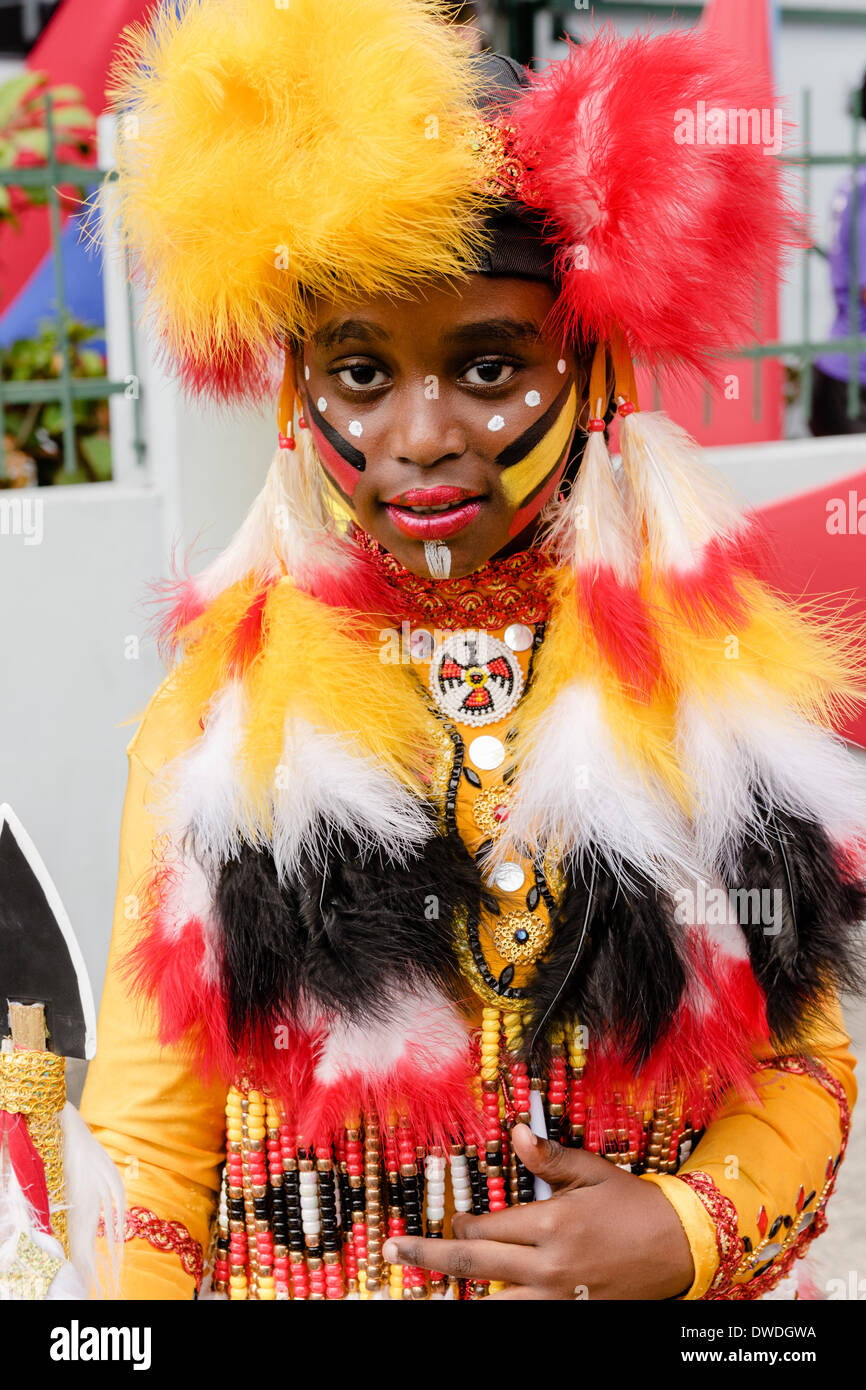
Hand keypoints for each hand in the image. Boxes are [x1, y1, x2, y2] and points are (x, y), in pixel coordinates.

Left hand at [381, 1123, 694, 1299]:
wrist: (680, 1248)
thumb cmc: (634, 1204)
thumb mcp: (593, 1172)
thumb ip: (550, 1157)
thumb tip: (517, 1131)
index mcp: (551, 1223)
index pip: (484, 1227)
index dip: (458, 1224)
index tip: (449, 1220)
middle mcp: (548, 1266)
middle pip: (474, 1266)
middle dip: (428, 1257)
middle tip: (393, 1252)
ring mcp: (559, 1297)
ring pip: (494, 1304)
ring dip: (459, 1295)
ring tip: (423, 1290)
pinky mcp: (572, 1315)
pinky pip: (525, 1317)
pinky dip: (501, 1309)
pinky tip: (484, 1302)